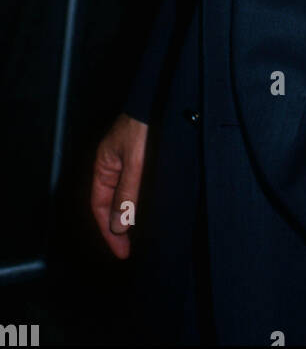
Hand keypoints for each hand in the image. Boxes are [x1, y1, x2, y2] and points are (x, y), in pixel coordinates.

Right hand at [90, 113, 147, 258]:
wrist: (162, 97)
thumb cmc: (144, 124)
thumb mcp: (135, 160)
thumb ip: (127, 192)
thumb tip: (119, 226)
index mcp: (104, 165)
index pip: (99, 206)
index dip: (108, 231)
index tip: (121, 251)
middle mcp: (114, 165)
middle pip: (110, 204)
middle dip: (118, 228)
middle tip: (129, 250)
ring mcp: (129, 162)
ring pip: (125, 197)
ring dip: (130, 216)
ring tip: (139, 238)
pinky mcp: (144, 159)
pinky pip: (137, 187)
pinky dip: (139, 203)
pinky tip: (149, 213)